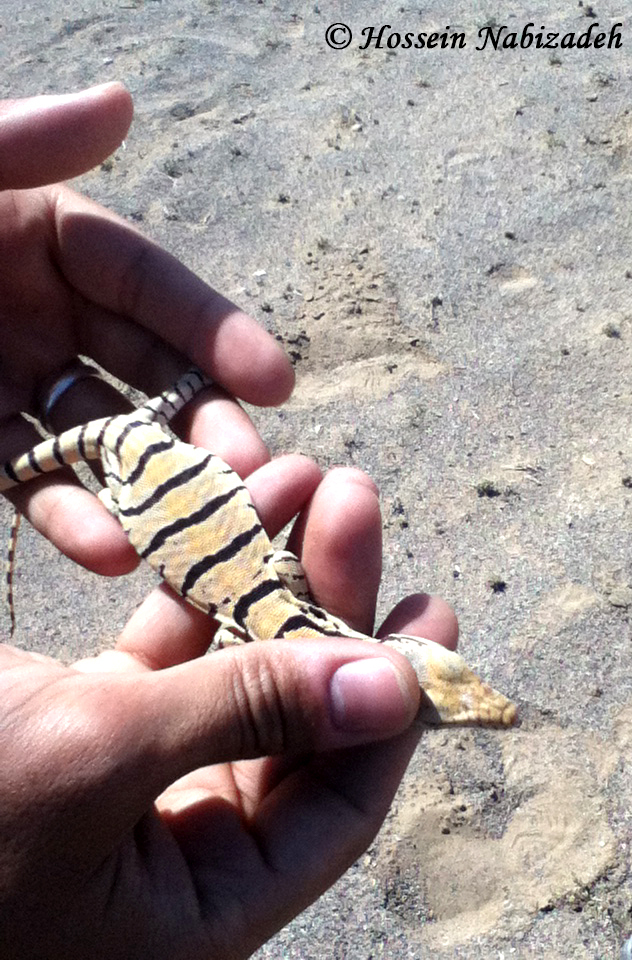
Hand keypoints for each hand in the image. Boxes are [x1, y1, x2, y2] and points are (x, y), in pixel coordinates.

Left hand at [0, 82, 292, 575]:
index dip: (214, 330)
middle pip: (143, 370)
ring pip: (99, 438)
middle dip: (199, 420)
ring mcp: (10, 381)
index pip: (150, 285)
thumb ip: (19, 142)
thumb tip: (121, 103)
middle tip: (244, 468)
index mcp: (47, 233)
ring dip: (147, 482)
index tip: (275, 380)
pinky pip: (30, 483)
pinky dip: (71, 514)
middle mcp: (43, 311)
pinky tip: (108, 547)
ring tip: (190, 526)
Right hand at [1, 466, 458, 959]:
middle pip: (292, 716)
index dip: (391, 707)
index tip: (430, 612)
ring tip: (306, 480)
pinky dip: (195, 580)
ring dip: (265, 572)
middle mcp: (178, 843)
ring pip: (233, 667)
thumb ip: (246, 716)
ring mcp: (133, 776)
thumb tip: (389, 686)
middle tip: (359, 505)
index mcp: (200, 903)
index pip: (336, 801)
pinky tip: (228, 511)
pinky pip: (167, 648)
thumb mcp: (97, 762)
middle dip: (326, 603)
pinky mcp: (87, 720)